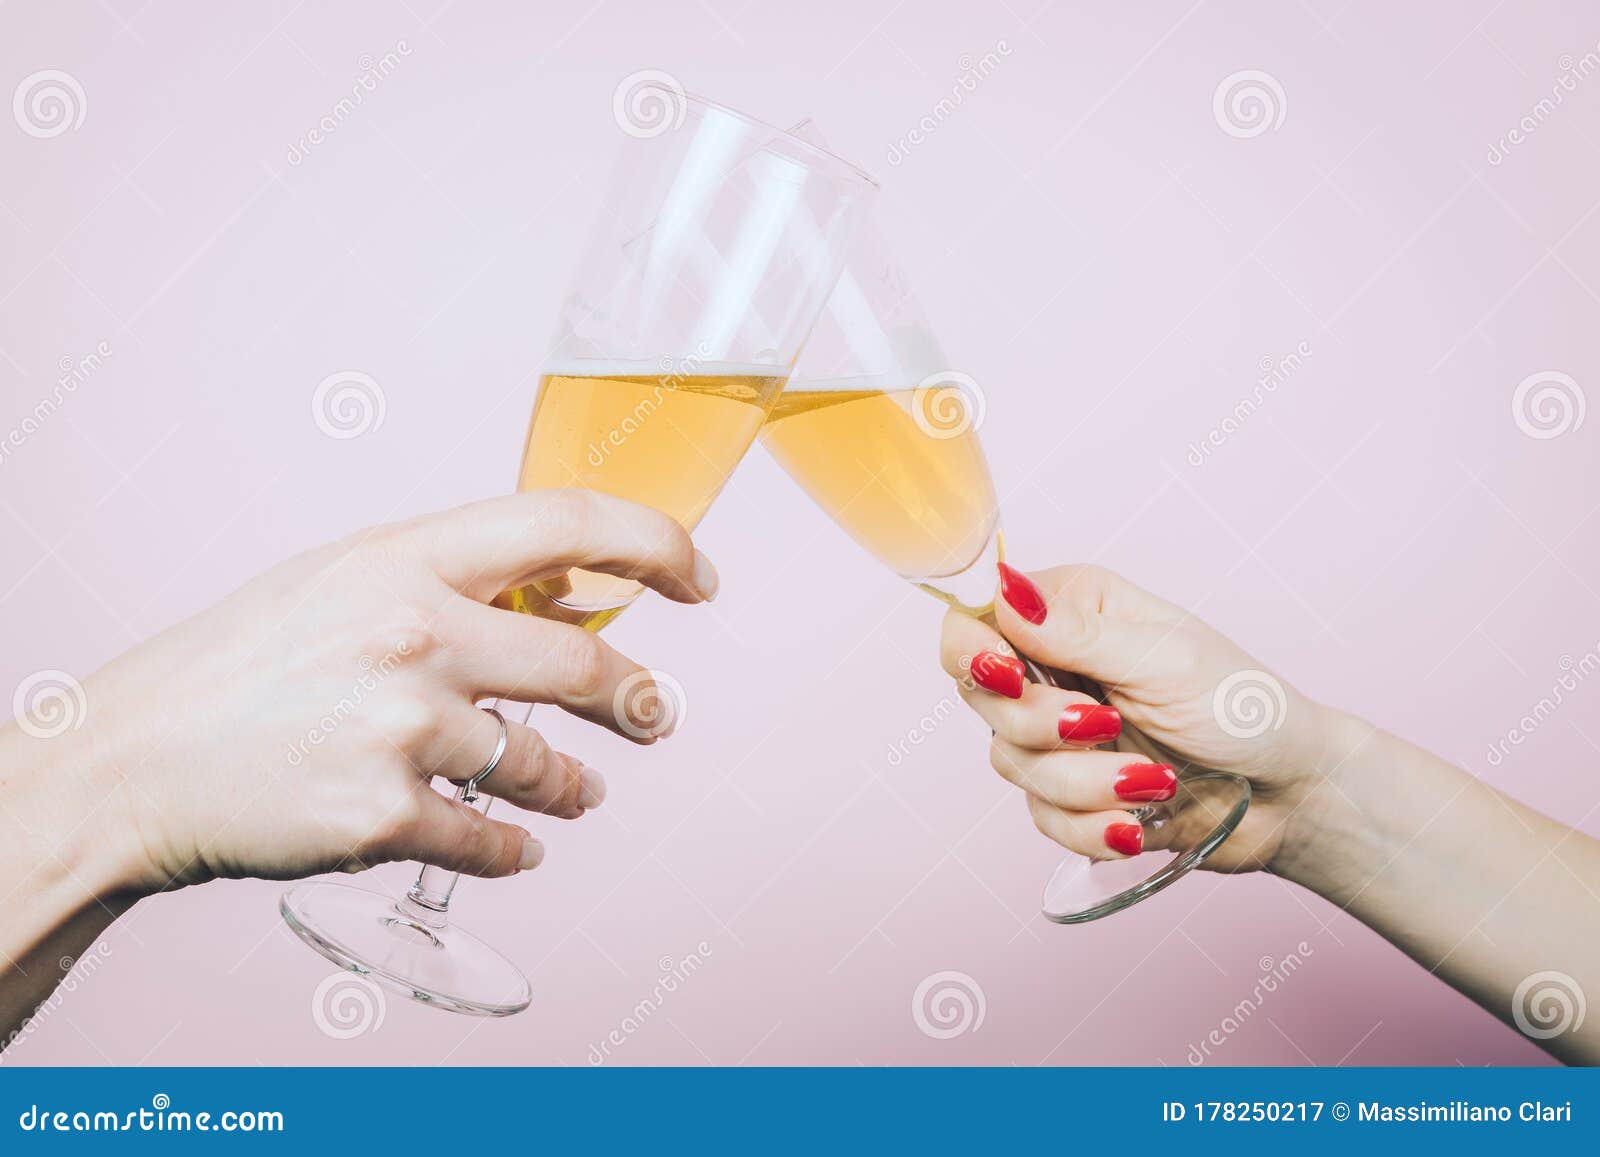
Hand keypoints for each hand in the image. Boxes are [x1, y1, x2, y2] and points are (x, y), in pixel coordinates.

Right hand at [7, 489, 717, 897]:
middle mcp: (414, 633)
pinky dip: (517, 847)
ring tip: (581, 790)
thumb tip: (577, 595)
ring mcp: (402, 727)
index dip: (657, 543)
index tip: (699, 577)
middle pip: (584, 662)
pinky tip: (520, 845)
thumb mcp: (346, 582)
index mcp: (404, 557)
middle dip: (638, 698)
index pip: (569, 521)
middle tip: (656, 715)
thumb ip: (458, 581)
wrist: (133, 760)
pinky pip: (494, 839)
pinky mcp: (385, 815)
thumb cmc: (244, 662)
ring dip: (576, 783)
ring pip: (545, 763)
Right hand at [940, 563, 1330, 871]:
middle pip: (981, 697)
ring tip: (1151, 782)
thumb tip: (1003, 589)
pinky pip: (1040, 816)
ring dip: (1082, 783)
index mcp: (1071, 611)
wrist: (1289, 794)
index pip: (974, 621)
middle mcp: (1054, 666)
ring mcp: (1058, 733)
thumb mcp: (1163, 660)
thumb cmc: (1243, 708)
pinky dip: (1089, 825)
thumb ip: (1075, 631)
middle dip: (1042, 726)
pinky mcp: (1070, 792)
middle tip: (1105, 726)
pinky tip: (1136, 823)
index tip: (1010, 679)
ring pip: (1010, 763)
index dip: (973, 653)